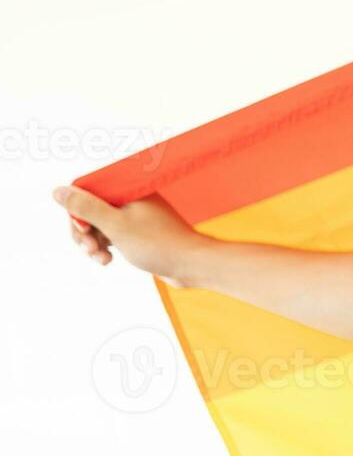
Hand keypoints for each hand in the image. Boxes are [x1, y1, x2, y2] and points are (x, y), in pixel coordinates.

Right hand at [52, 185, 209, 287]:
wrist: (192, 265)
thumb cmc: (158, 244)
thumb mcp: (116, 225)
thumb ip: (86, 208)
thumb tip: (58, 190)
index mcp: (128, 191)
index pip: (88, 193)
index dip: (78, 213)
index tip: (84, 231)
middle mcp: (131, 200)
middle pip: (91, 211)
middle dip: (84, 232)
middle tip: (90, 248)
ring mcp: (135, 217)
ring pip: (100, 227)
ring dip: (93, 244)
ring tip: (102, 258)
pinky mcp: (139, 234)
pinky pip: (112, 237)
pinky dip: (105, 248)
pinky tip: (107, 260)